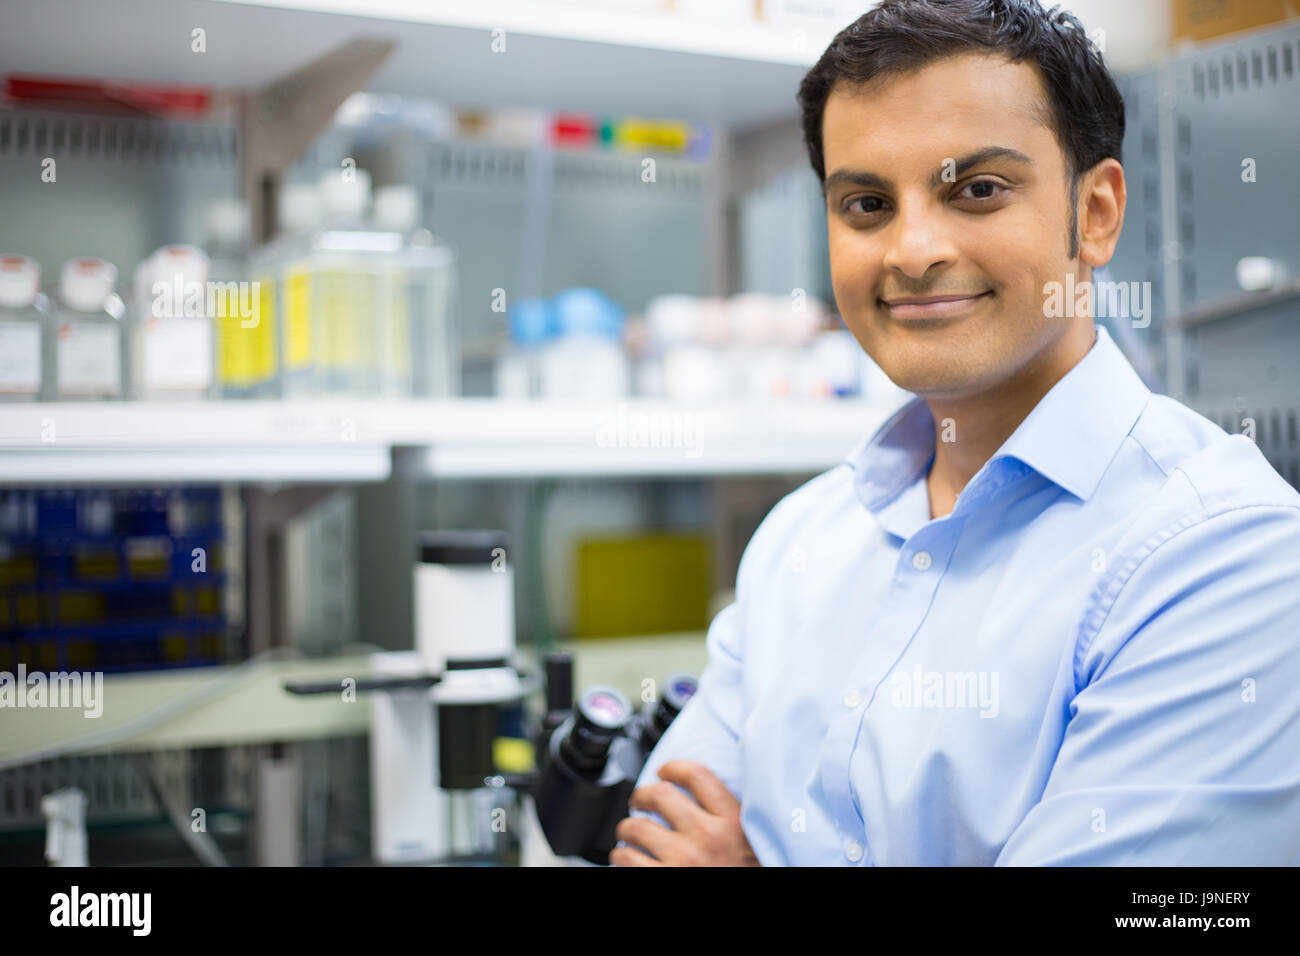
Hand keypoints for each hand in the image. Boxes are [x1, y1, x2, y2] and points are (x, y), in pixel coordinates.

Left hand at [610, 760, 759, 866]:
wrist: (750, 913)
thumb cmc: (747, 873)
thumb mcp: (750, 842)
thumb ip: (730, 819)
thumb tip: (699, 799)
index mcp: (733, 822)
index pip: (697, 775)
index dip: (674, 768)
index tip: (665, 772)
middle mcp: (707, 836)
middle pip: (660, 795)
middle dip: (642, 794)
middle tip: (638, 800)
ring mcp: (682, 860)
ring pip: (636, 827)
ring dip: (626, 828)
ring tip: (628, 833)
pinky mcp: (661, 881)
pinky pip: (627, 859)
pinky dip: (620, 857)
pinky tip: (624, 859)